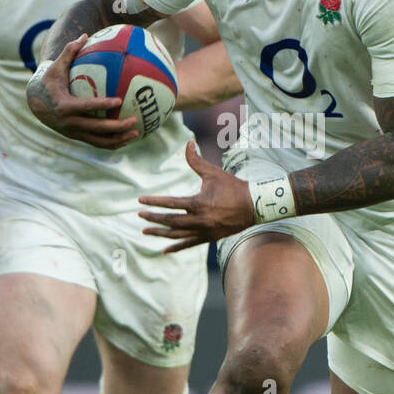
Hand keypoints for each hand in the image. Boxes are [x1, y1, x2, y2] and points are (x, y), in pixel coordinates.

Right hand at [26, 36, 139, 148]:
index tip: (119, 100)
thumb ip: (70, 51)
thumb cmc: (49, 81)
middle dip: (116, 127)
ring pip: (99, 141)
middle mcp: (70, 123)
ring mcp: (74, 133)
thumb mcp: (55, 67)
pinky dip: (113, 142)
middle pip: (96, 128)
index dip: (102, 105)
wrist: (35, 103)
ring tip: (137, 133)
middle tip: (135, 120)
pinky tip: (128, 137)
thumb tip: (85, 34)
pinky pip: (98, 143)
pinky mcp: (78, 137)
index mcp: (64, 106)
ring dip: (119, 139)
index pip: (86, 106)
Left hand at [139, 142, 254, 251]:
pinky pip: (188, 244)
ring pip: (176, 235)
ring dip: (160, 234)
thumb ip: (196, 160)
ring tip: (145, 232)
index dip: (153, 202)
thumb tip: (188, 143)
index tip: (140, 201)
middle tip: (140, 215)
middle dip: (153, 218)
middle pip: (170, 221)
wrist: (254, 206)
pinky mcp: (209, 238)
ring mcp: (204, 231)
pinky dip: (176, 247)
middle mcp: (199, 220)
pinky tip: (164, 250)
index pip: (170, 203)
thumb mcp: (213, 173)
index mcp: (198, 204)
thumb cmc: (233, 187)